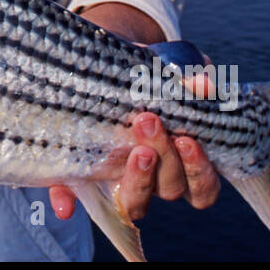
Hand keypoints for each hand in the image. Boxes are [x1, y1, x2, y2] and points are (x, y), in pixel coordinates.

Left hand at [49, 53, 219, 221]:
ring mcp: (116, 180)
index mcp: (180, 162)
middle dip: (163, 157)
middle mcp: (153, 178)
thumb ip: (188, 77)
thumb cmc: (147, 75)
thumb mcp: (167, 70)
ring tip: (135, 149)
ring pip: (134, 202)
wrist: (103, 62)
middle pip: (169, 190)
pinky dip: (69, 201)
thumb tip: (203, 84)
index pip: (201, 189)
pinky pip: (71, 195)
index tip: (188, 140)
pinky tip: (66, 206)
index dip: (199, 173)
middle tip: (149, 122)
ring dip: (136, 180)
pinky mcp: (78, 173)